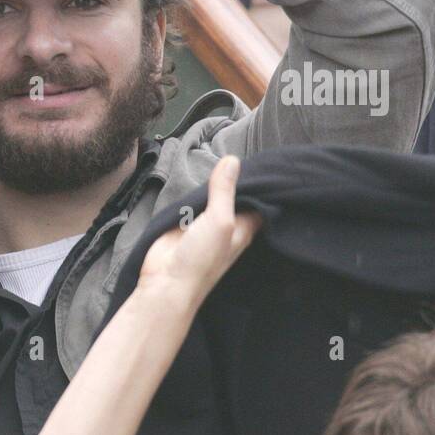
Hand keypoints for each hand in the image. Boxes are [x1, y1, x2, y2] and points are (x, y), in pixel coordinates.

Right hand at [136, 156, 261, 310]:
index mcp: (244, 227)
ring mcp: (204, 224)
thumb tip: (232, 160)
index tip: (268, 160)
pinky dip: (194, 192)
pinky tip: (199, 174)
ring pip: (212, 197)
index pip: (259, 201)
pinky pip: (191, 202)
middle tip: (246, 154)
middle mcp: (227, 225)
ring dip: (213, 184)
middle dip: (238, 179)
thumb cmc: (201, 258)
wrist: (166, 282)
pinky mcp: (183, 222)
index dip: (263, 183)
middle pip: (235, 196)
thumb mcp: (219, 220)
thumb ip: (224, 191)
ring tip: (223, 152)